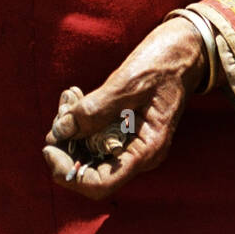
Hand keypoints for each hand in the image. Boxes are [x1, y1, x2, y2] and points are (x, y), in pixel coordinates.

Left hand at [42, 15, 207, 202]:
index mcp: (147, 150)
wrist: (185, 49)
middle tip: (59, 112)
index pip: (101, 184)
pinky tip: (76, 97)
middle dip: (66, 146)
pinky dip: (79, 120)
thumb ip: (95, 108)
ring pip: (88, 152)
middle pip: (90, 170)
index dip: (69, 172)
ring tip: (68, 98)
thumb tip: (62, 131)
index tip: (49, 147)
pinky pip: (94, 135)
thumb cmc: (164, 63)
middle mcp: (138, 154)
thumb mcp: (128, 82)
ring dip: (70, 130)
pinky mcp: (124, 130)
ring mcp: (131, 143)